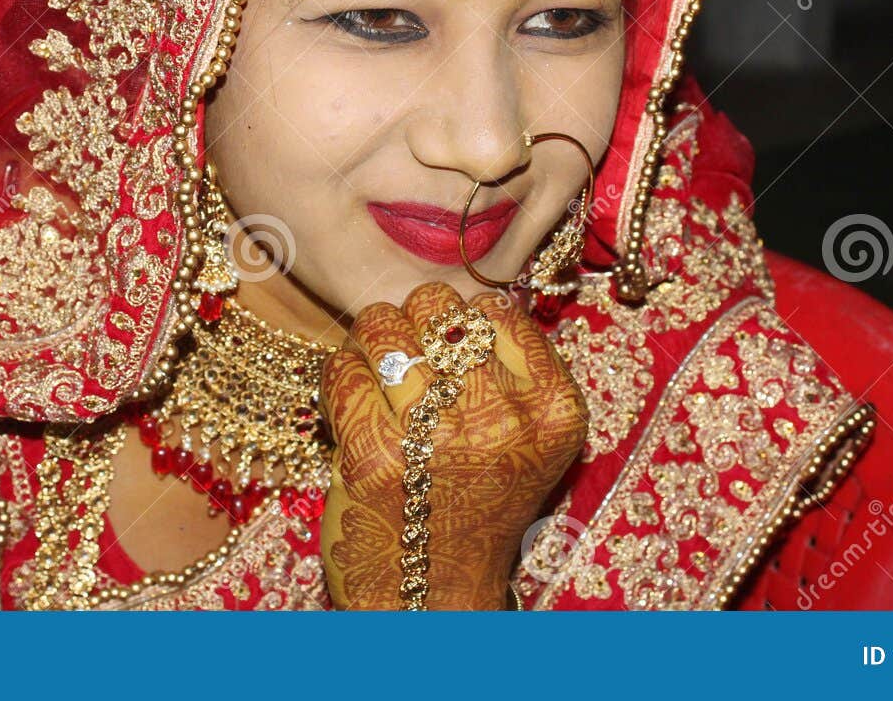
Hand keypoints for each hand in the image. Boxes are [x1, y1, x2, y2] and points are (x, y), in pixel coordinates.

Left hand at [317, 281, 588, 608]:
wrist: (436, 593)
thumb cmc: (476, 505)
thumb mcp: (527, 439)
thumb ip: (513, 371)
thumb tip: (469, 298)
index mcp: (553, 409)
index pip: (495, 309)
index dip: (461, 321)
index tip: (446, 349)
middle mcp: (502, 418)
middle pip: (438, 307)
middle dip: (413, 321)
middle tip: (405, 358)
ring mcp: (436, 435)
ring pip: (384, 326)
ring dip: (370, 341)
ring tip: (374, 373)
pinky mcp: (375, 454)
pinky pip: (343, 370)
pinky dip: (339, 375)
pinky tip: (349, 402)